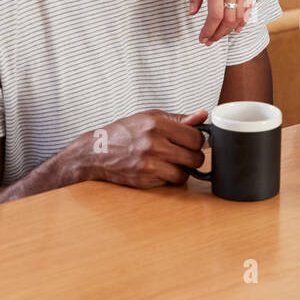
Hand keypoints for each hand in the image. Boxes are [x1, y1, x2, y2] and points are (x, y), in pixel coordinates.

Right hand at [84, 109, 207, 186]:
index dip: (197, 140)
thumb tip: (203, 115)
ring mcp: (149, 165)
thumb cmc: (125, 132)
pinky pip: (170, 183)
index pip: (196, 137)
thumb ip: (179, 119)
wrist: (97, 152)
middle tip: (183, 153)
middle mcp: (153, 145)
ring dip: (182, 170)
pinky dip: (168, 178)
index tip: (190, 141)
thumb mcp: (150, 117)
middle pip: (195, 157)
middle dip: (193, 156)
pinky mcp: (144, 180)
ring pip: (184, 174)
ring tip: (171, 162)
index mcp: (157, 125)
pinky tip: (159, 169)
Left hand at [190, 0, 253, 45]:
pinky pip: (249, 5)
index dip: (208, 31)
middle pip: (229, 20)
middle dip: (218, 34)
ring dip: (229, 29)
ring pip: (240, 15)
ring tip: (219, 35)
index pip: (215, 16)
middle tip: (208, 41)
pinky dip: (243, 19)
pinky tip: (237, 26)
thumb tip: (192, 13)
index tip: (201, 38)